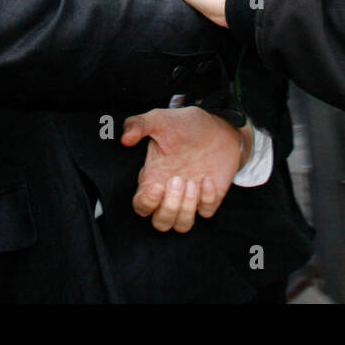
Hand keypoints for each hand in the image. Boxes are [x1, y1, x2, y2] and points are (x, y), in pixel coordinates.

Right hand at [121, 107, 251, 231]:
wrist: (219, 125)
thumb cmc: (186, 124)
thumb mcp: (161, 119)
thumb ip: (139, 125)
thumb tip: (125, 139)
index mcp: (153, 177)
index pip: (141, 206)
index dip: (146, 203)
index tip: (157, 186)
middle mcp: (169, 192)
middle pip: (160, 222)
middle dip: (169, 207)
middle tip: (178, 180)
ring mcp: (190, 198)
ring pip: (181, 226)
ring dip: (186, 209)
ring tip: (192, 182)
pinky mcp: (210, 197)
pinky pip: (206, 213)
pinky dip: (208, 200)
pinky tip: (209, 178)